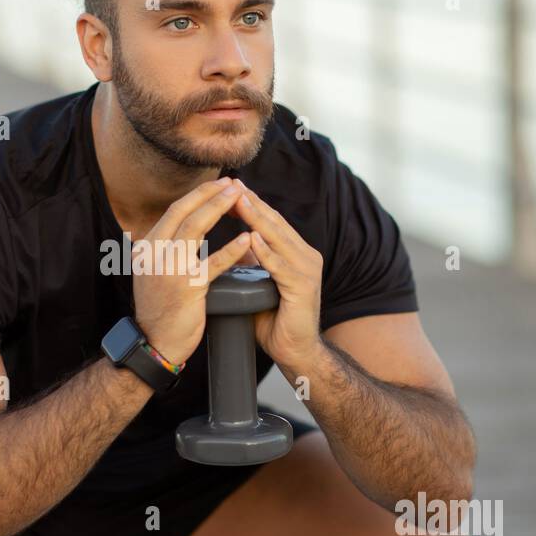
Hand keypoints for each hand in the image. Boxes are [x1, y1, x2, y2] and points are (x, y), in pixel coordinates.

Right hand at [132, 177, 254, 365]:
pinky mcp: (187, 288)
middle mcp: (154, 253)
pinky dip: (231, 249)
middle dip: (210, 193)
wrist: (155, 343)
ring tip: (240, 198)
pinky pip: (213, 263)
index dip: (198, 195)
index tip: (218, 185)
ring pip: (196, 228)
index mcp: (147, 247)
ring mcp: (169, 269)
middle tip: (232, 183)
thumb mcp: (149, 273)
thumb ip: (156, 250)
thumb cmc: (158, 309)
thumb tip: (160, 230)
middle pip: (184, 211)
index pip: (174, 210)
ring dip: (219, 208)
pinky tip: (246, 239)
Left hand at [226, 179, 324, 369]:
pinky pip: (281, 266)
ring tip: (238, 201)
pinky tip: (251, 238)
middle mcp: (305, 255)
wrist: (295, 352)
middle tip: (231, 183)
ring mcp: (307, 270)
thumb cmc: (274, 320)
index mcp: (295, 252)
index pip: (270, 222)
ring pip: (278, 239)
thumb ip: (253, 264)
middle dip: (252, 203)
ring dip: (257, 219)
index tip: (228, 187)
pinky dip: (266, 252)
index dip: (250, 204)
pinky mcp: (304, 288)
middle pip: (274, 223)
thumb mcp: (258, 284)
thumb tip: (237, 246)